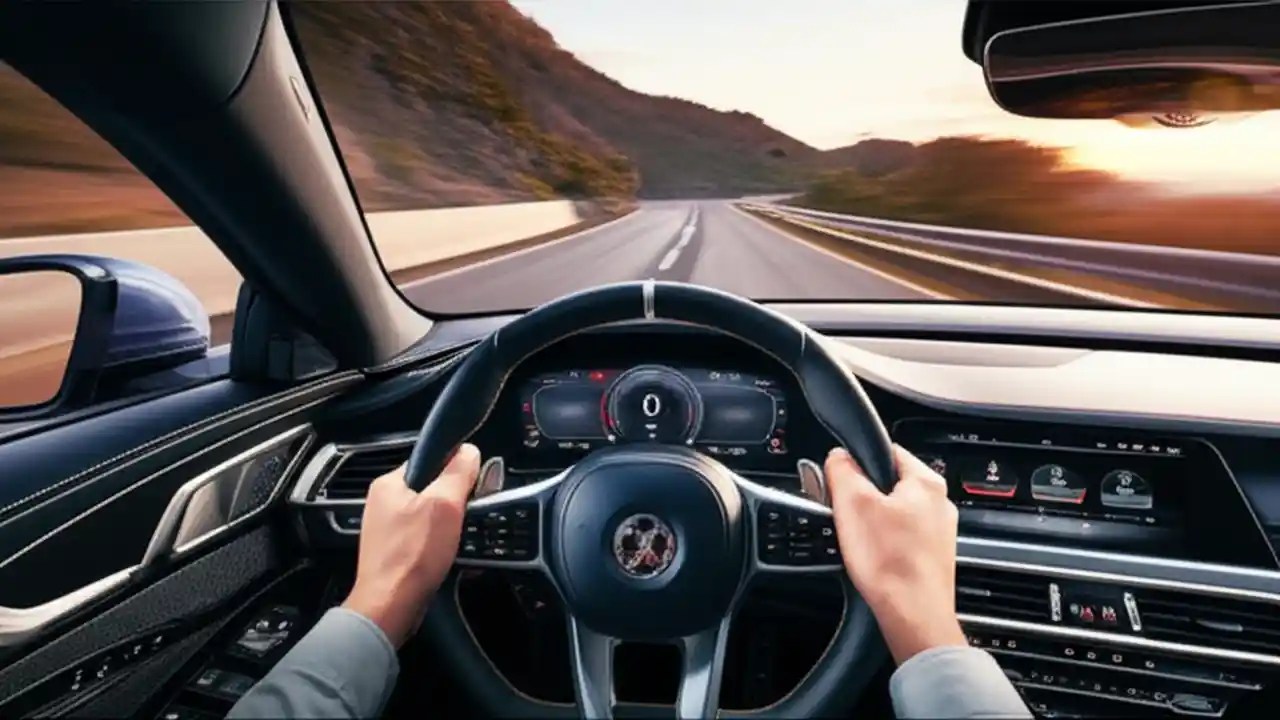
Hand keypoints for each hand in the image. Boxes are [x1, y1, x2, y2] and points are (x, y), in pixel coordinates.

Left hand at [342, 444, 479, 646]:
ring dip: (450, 526)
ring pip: (431, 515)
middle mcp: (383, 503)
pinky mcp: (395, 552)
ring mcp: (388, 529)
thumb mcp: (444, 505)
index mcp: (389, 483)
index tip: (472, 487)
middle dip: (454, 502)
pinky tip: (448, 555)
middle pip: (432, 489)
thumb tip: (468, 450)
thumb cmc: (413, 556)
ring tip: (457, 540)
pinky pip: (426, 538)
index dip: (456, 470)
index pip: (430, 460)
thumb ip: (458, 473)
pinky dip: (441, 544)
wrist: (390, 607)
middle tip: (466, 516)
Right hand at [826, 444, 966, 664]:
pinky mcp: (931, 558)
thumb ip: (842, 469)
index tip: (841, 481)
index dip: (857, 462)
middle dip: (862, 498)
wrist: (913, 616)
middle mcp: (940, 504)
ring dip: (873, 524)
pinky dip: (884, 547)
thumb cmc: (891, 564)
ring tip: (860, 543)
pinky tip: (874, 562)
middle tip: (845, 515)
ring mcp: (939, 533)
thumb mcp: (852, 503)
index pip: (886, 450)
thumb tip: (838, 456)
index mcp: (926, 481)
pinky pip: (900, 541)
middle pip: (889, 485)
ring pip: (894, 515)